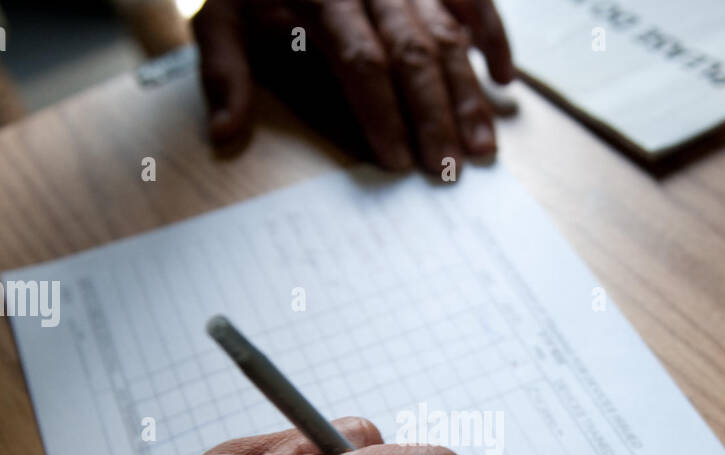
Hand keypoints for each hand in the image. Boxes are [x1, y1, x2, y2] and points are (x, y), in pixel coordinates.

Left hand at [193, 0, 513, 172]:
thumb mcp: (219, 18)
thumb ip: (224, 72)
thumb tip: (225, 134)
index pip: (362, 61)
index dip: (383, 113)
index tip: (397, 160)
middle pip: (414, 53)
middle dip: (435, 116)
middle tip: (449, 168)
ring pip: (448, 33)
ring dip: (468, 93)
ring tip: (482, 146)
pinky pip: (472, 0)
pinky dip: (494, 36)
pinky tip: (504, 80)